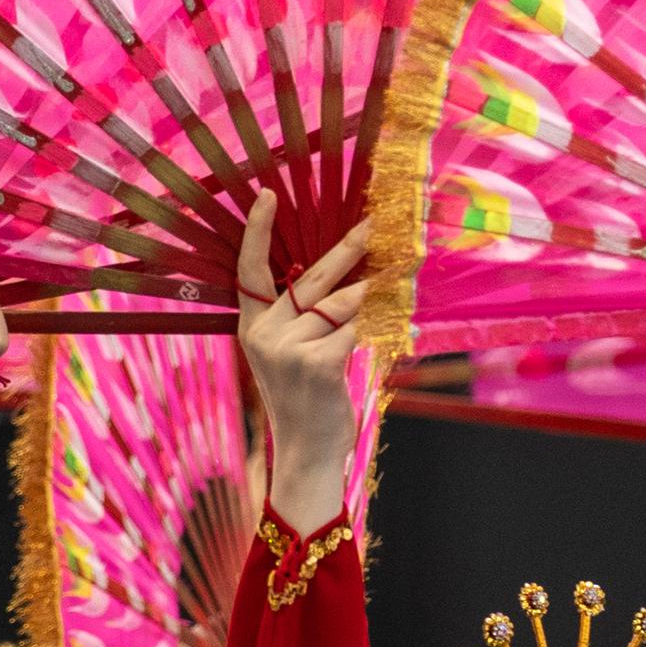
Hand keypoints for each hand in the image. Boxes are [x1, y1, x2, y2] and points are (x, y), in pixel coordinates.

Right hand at [237, 191, 370, 535]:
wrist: (307, 451)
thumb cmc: (306, 399)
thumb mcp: (291, 354)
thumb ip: (305, 317)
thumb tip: (348, 275)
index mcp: (252, 326)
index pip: (248, 270)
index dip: (256, 231)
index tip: (267, 194)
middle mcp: (263, 333)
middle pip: (310, 278)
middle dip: (347, 249)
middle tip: (374, 224)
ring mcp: (286, 348)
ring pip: (340, 304)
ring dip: (372, 294)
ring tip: (396, 279)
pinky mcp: (315, 362)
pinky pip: (353, 329)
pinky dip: (373, 326)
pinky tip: (383, 327)